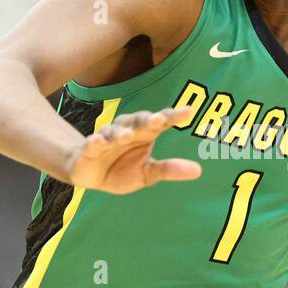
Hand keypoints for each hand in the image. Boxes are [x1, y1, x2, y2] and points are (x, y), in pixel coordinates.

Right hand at [65, 105, 201, 192]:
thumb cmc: (123, 170)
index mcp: (145, 134)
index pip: (161, 122)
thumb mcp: (148, 173)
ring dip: (121, 132)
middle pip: (139, 121)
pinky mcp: (89, 149)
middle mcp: (127, 130)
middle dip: (148, 119)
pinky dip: (94, 141)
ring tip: (128, 135)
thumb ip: (170, 169)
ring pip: (115, 131)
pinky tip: (97, 141)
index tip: (188, 111)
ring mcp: (107, 138)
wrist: (91, 176)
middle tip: (159, 120)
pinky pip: (92, 143)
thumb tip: (198, 171)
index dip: (173, 116)